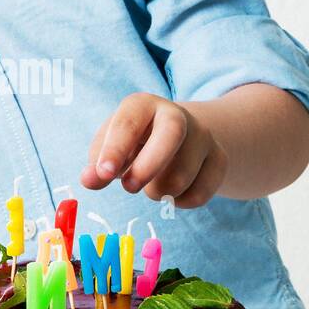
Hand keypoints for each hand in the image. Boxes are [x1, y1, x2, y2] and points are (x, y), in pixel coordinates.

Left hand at [79, 92, 227, 207]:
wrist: (181, 135)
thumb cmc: (135, 141)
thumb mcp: (111, 145)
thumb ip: (98, 163)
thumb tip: (89, 180)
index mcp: (143, 106)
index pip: (129, 122)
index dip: (115, 148)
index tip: (103, 174)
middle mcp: (176, 115)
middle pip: (171, 134)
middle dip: (148, 166)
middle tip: (129, 187)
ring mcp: (202, 136)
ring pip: (183, 174)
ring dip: (159, 192)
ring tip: (151, 187)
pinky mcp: (219, 159)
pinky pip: (201, 192)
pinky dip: (181, 203)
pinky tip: (173, 194)